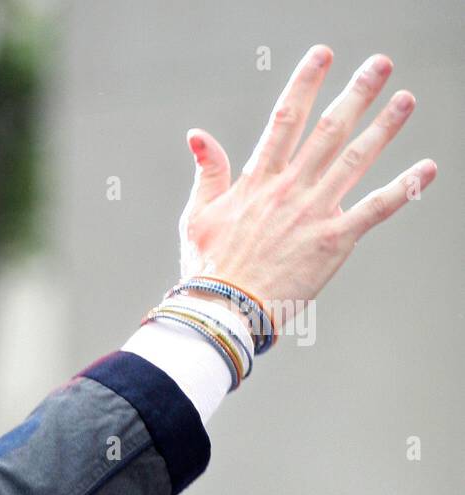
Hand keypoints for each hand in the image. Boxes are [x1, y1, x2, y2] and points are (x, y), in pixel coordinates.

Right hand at [178, 45, 436, 314]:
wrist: (225, 309)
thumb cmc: (208, 268)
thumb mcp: (197, 216)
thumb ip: (207, 172)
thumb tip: (197, 135)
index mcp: (258, 181)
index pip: (285, 120)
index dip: (305, 83)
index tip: (322, 55)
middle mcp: (290, 189)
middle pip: (328, 130)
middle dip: (356, 93)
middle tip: (380, 65)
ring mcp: (314, 213)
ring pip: (355, 159)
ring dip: (384, 127)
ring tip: (406, 100)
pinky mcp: (335, 240)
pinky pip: (376, 208)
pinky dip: (404, 187)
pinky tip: (427, 169)